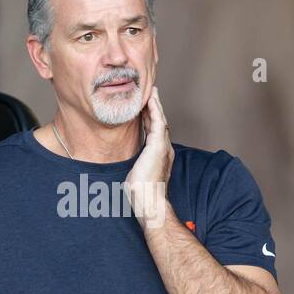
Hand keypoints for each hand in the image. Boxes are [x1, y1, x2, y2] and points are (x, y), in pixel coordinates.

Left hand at [125, 84, 174, 228]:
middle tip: (151, 93)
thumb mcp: (136, 174)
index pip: (155, 132)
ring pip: (161, 120)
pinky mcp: (159, 146)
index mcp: (159, 155)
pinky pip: (158, 122)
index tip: (145, 108)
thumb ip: (135, 165)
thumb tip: (128, 165)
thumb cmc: (142, 193)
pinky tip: (151, 100)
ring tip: (151, 92)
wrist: (149, 201)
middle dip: (155, 108)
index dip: (151, 118)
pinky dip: (155, 110)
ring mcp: (163, 147)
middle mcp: (165, 149)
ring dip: (156, 105)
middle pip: (160, 123)